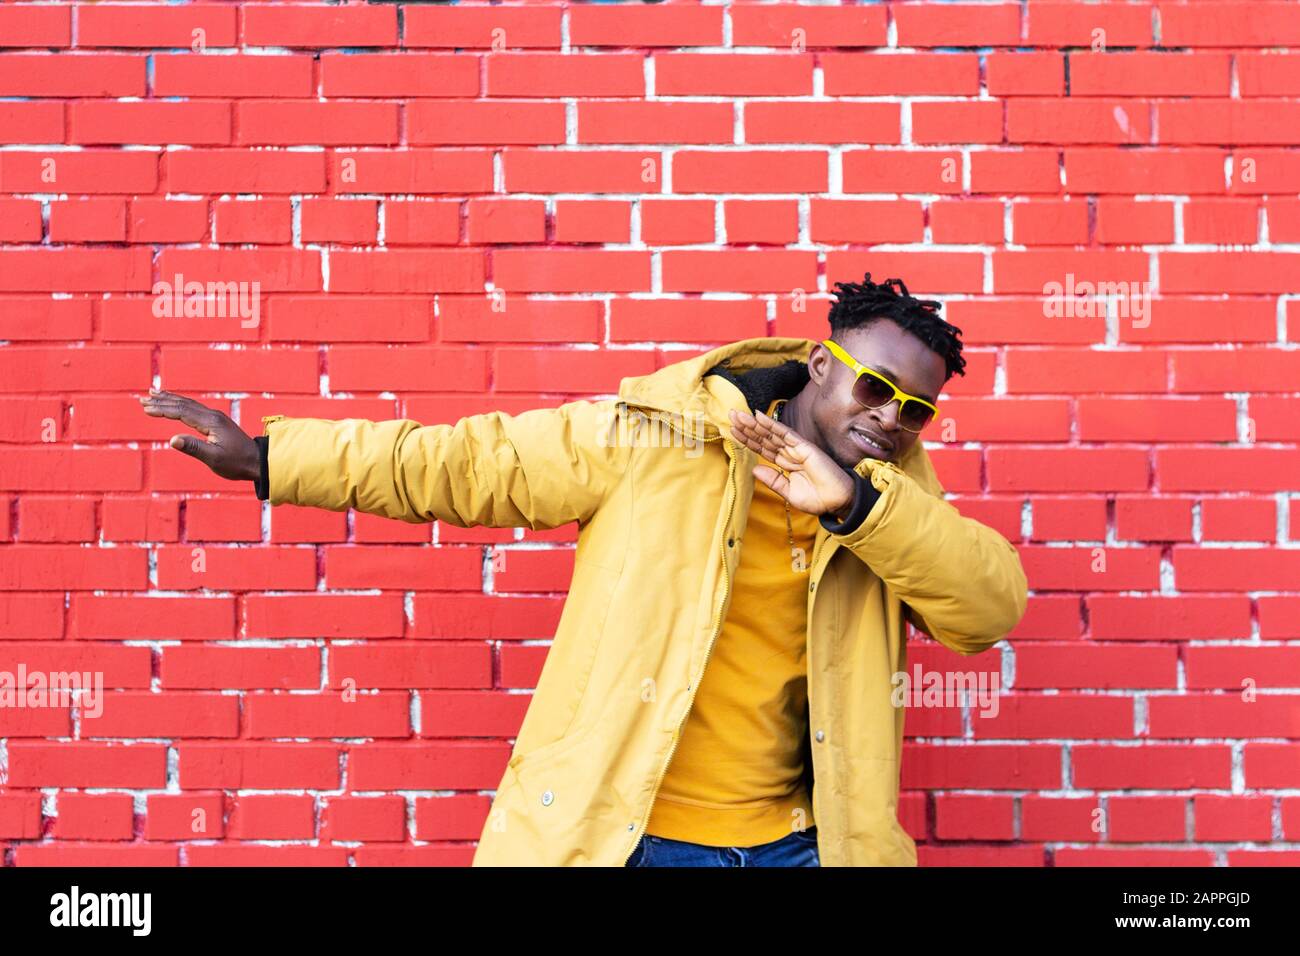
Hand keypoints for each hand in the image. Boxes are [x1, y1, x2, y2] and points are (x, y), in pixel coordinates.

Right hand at [138, 387, 260, 481]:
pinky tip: (176, 404)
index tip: (146, 409)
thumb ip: (194, 448)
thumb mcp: (215, 459)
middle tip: (143, 398)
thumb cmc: (237, 463)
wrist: (258, 461)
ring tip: (154, 394)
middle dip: (162, 401)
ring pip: (189, 404)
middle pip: (183, 404)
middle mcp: (213, 416)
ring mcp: (215, 417)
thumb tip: (173, 439)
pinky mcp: (217, 421)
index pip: (182, 412)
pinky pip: (195, 408)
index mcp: (211, 422)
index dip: (163, 410)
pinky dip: (181, 404)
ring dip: (170, 399)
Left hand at [727, 407, 854, 518]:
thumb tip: (754, 470)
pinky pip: (785, 434)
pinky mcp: (805, 447)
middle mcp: (789, 453)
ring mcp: (797, 448)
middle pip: (764, 437)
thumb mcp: (789, 493)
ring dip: (755, 423)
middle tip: (731, 414)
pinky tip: (759, 416)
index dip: (748, 440)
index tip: (733, 431)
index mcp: (785, 464)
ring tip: (739, 415)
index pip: (763, 449)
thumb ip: (773, 480)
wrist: (837, 502)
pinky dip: (771, 425)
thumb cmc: (817, 499)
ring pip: (772, 433)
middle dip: (747, 427)